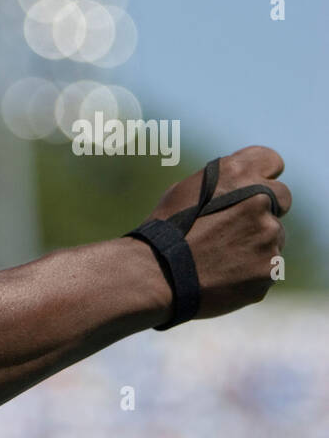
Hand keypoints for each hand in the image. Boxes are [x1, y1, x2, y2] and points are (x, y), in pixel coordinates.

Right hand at [140, 146, 290, 319]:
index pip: (271, 161)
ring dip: (255, 243)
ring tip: (220, 257)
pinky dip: (250, 271)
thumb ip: (222, 184)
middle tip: (235, 227)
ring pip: (273, 237)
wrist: (156, 275)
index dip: (262, 176)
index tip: (253, 188)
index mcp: (237, 174)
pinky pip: (266, 266)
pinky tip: (223, 275)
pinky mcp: (269, 267)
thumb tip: (239, 185)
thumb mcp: (184, 191)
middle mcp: (260, 200)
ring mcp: (269, 236)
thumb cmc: (163, 232)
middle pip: (282, 199)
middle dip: (263, 210)